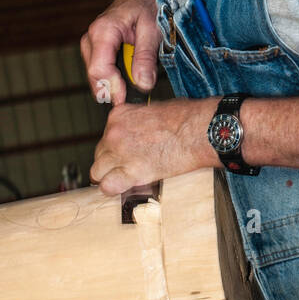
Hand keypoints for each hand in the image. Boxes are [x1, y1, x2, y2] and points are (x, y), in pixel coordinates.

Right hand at [81, 0, 159, 105]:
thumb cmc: (147, 5)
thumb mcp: (153, 29)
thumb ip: (146, 57)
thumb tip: (143, 85)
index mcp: (103, 32)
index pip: (99, 70)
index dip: (113, 88)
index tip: (128, 100)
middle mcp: (91, 39)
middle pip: (95, 77)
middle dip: (115, 89)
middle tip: (138, 95)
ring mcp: (90, 45)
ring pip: (96, 77)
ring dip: (116, 83)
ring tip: (137, 78)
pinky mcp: (94, 50)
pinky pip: (101, 72)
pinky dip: (115, 77)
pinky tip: (131, 73)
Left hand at [90, 98, 217, 195]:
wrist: (201, 130)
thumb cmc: (186, 118)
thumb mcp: (154, 109)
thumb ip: (138, 121)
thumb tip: (138, 132)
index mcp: (119, 115)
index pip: (105, 136)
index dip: (116, 146)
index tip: (126, 151)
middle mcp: (115, 133)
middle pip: (100, 154)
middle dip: (112, 161)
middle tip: (127, 166)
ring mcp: (121, 153)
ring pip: (97, 172)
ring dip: (109, 176)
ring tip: (124, 179)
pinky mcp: (132, 172)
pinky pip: (108, 186)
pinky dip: (113, 190)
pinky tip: (123, 188)